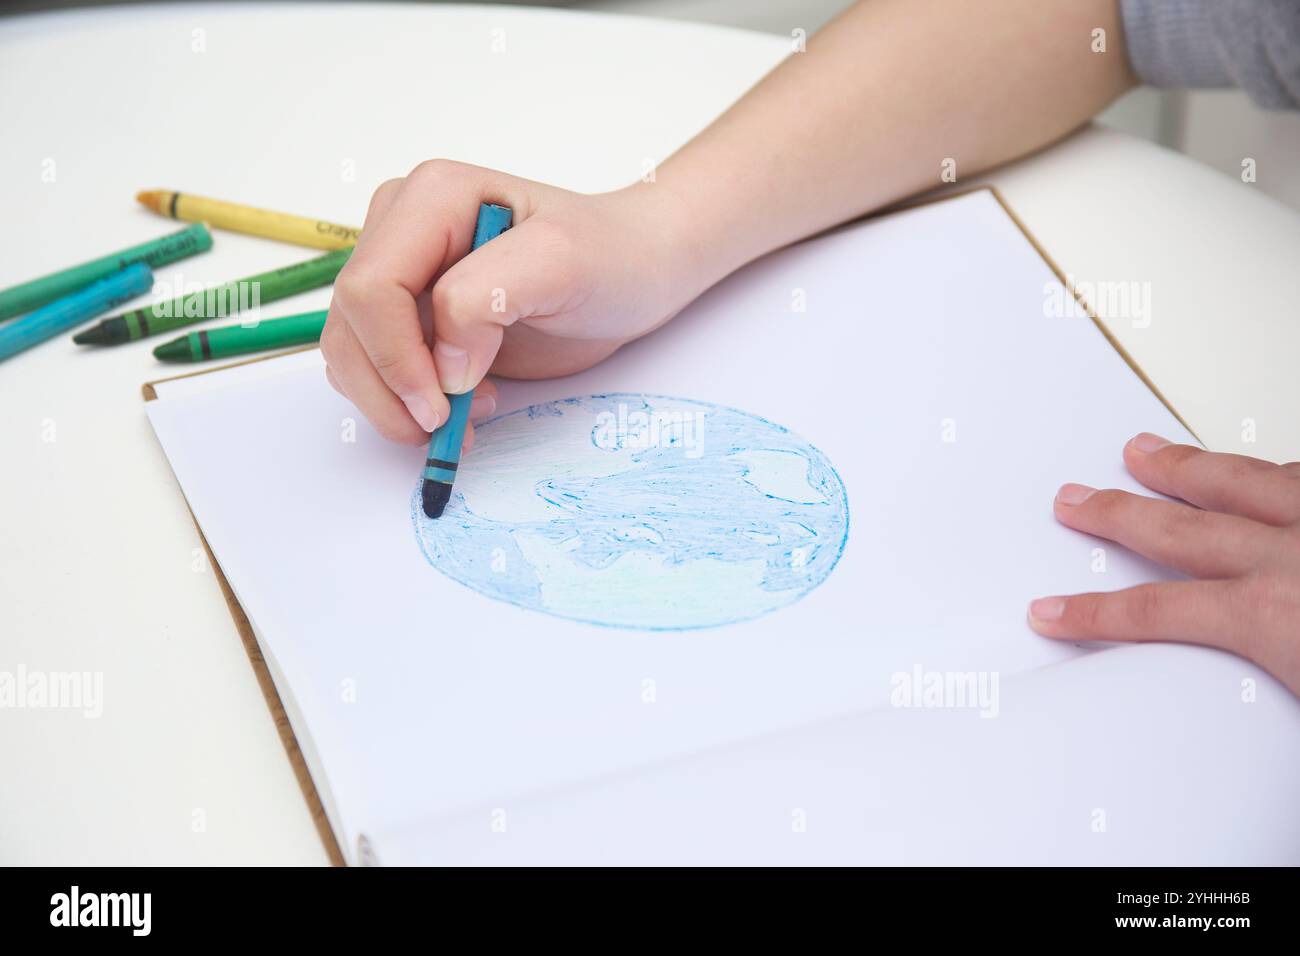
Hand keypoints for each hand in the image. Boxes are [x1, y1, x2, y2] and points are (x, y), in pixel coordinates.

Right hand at [321, 160, 704, 444]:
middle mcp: (402, 229)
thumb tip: (441, 363)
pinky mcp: (409, 316)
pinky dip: (404, 403)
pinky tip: (463, 402)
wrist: (631, 273)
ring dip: (397, 404)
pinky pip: (373, 369)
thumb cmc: (607, 258)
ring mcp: (402, 273)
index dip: (395, 357)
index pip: (371, 288)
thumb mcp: (562, 263)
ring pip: (350, 353)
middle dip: (392, 390)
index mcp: (431, 199)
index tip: (442, 405)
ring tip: (468, 414)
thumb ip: (486, 298)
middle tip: (449, 427)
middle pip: (350, 325)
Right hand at [1028, 433, 1299, 695]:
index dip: (1097, 614)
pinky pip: (1299, 477)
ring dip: (1185, 466)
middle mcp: (1293, 556)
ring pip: (1242, 482)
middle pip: (1181, 531)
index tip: (1056, 612)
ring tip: (1148, 452)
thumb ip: (1254, 706)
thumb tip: (1220, 760)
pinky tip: (1254, 469)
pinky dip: (1265, 471)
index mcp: (1271, 614)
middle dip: (1117, 515)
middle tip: (1078, 502)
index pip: (1157, 611)